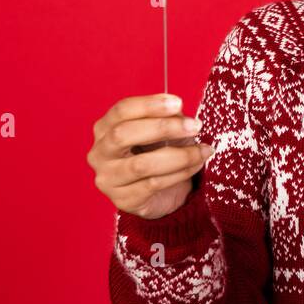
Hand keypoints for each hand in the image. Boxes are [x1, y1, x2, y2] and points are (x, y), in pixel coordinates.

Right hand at [87, 93, 215, 218]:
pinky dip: (181, 172)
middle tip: (194, 126)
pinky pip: (154, 184)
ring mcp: (108, 179)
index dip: (150, 104)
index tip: (178, 103)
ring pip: (142, 164)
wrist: (160, 193)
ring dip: (179, 155)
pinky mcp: (123, 200)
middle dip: (163, 128)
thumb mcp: (162, 131)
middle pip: (123, 134)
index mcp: (105, 128)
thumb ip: (166, 118)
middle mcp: (100, 153)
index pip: (121, 110)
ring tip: (203, 150)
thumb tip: (179, 111)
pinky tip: (197, 164)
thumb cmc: (157, 153)